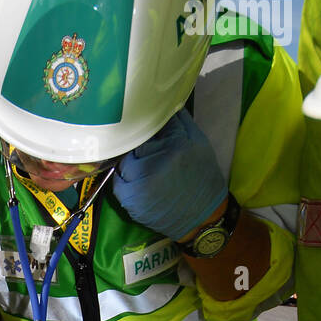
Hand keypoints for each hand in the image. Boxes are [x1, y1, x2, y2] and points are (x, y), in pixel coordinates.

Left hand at [112, 108, 226, 241]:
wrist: (203, 216)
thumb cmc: (202, 178)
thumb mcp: (199, 143)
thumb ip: (180, 122)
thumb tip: (163, 103)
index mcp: (175, 143)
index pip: (150, 124)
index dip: (148, 128)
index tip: (148, 131)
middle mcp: (157, 160)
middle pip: (135, 142)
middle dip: (140, 145)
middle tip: (148, 155)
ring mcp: (142, 180)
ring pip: (124, 160)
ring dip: (130, 163)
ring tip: (145, 171)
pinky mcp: (132, 198)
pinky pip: (117, 181)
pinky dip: (123, 181)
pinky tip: (136, 184)